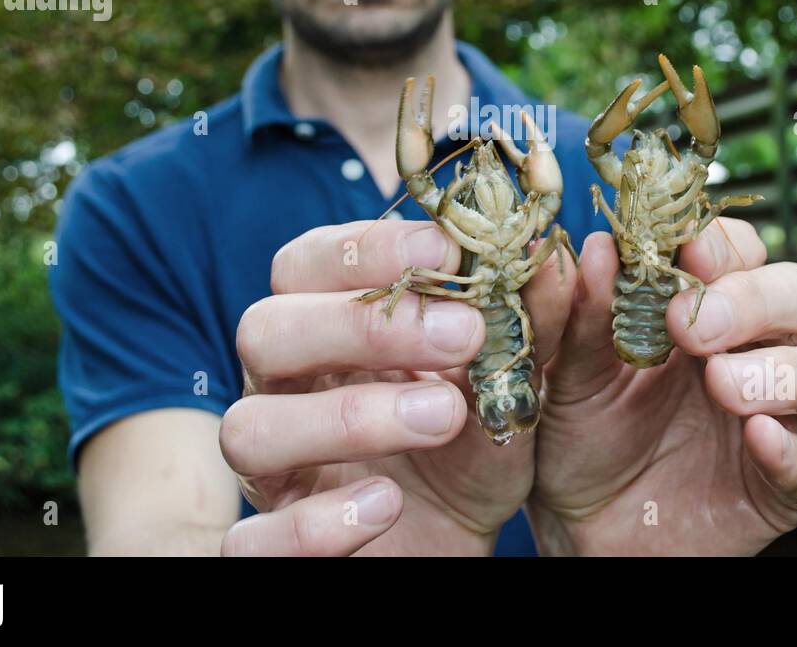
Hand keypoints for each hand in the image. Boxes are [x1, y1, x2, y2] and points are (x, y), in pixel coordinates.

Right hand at [218, 219, 573, 555]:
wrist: (462, 546)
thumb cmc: (469, 451)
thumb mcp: (507, 386)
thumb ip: (522, 324)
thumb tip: (548, 255)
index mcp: (324, 332)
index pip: (307, 264)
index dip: (366, 249)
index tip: (446, 248)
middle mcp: (283, 391)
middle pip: (264, 330)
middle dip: (359, 324)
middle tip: (463, 334)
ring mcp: (272, 471)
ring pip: (248, 429)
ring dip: (347, 418)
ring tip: (444, 417)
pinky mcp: (271, 547)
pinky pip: (253, 540)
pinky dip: (318, 523)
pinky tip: (387, 503)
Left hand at [529, 220, 796, 554]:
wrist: (580, 526)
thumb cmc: (582, 432)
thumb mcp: (569, 371)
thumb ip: (582, 314)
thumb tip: (597, 246)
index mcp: (703, 308)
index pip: (741, 253)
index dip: (724, 246)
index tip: (687, 252)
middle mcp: (753, 350)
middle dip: (755, 300)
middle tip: (694, 327)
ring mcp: (777, 415)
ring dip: (784, 369)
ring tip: (720, 386)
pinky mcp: (784, 486)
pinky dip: (791, 448)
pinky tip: (756, 437)